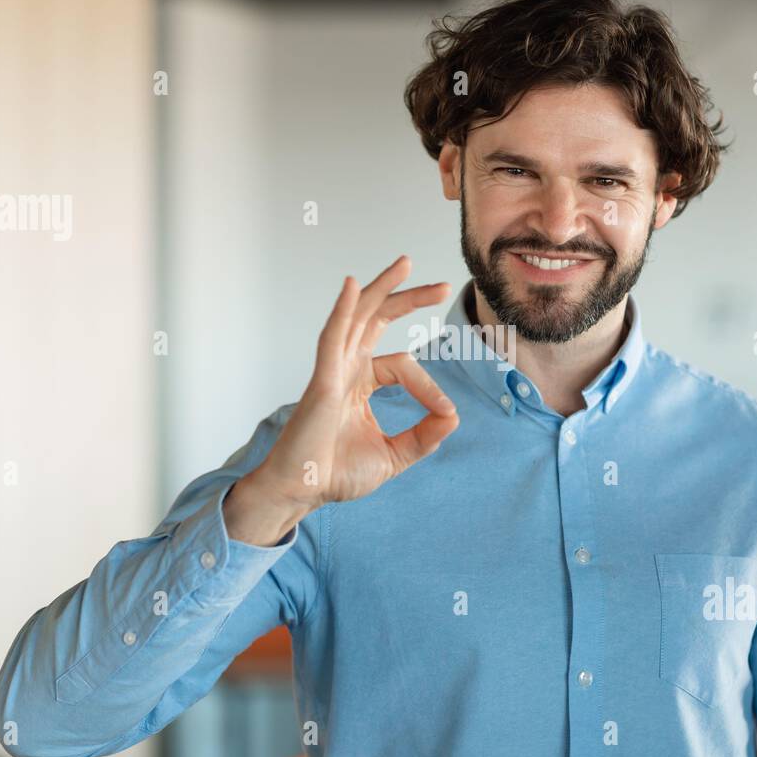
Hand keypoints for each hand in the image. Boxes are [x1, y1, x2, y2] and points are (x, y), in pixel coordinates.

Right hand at [227, 256, 458, 540]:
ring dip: (381, 289)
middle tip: (442, 286)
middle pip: (378, 320)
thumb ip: (424, 436)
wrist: (303, 492)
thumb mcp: (395, 455)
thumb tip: (452, 415)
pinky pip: (332, 337)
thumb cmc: (335, 473)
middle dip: (409, 299)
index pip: (403, 365)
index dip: (429, 385)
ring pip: (357, 316)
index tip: (445, 412)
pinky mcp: (321, 379)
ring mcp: (332, 370)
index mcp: (360, 383)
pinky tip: (352, 286)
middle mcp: (345, 369)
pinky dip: (341, 310)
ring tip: (405, 264)